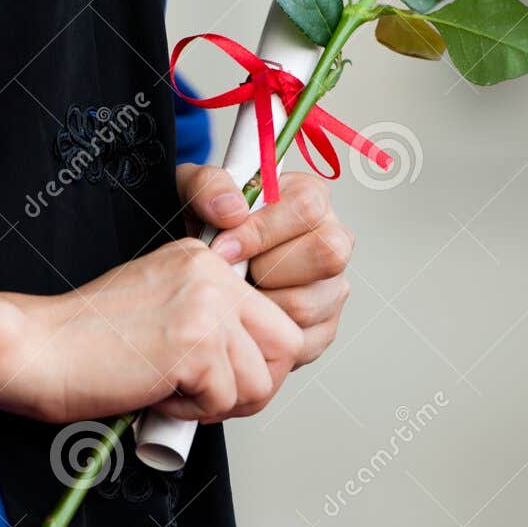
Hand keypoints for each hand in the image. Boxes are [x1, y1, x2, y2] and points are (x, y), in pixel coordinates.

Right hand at [4, 239, 303, 425]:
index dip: (257, 361)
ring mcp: (207, 307)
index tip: (222, 378)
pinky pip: (226, 399)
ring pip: (262, 381)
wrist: (39, 350)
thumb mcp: (159, 305)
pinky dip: (192, 412)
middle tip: (210, 398)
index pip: (274, 318)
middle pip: (286, 346)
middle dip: (257, 385)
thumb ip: (207, 320)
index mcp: (205, 261)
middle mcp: (213, 275)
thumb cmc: (87, 340)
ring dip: (220, 404)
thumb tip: (256, 363)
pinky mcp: (195, 344)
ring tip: (173, 392)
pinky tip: (155, 392)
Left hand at [177, 164, 353, 367]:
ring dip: (259, 305)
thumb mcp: (194, 192)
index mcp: (310, 198)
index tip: (223, 246)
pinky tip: (241, 318)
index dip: (262, 230)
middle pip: (326, 255)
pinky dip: (262, 335)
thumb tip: (232, 210)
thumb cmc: (208, 226)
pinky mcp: (324, 327)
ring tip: (232, 295)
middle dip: (267, 269)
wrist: (203, 267)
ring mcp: (332, 287)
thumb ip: (208, 185)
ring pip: (307, 303)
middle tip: (231, 274)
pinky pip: (299, 341)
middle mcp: (333, 240)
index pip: (306, 208)